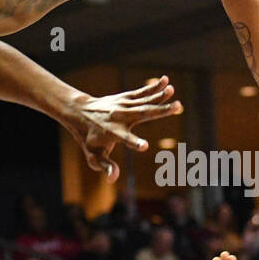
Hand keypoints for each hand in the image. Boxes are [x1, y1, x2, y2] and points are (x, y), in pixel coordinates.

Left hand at [63, 77, 182, 181]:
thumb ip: (105, 166)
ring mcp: (123, 106)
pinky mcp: (125, 98)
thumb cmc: (89, 139)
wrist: (80, 113)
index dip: (134, 143)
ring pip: (144, 101)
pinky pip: (141, 93)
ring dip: (160, 96)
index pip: (124, 139)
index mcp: (113, 133)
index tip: (145, 147)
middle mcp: (120, 118)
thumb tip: (112, 179)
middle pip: (142, 114)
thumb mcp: (94, 156)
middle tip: (178, 106)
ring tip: (172, 90)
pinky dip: (153, 87)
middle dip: (160, 111)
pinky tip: (166, 81)